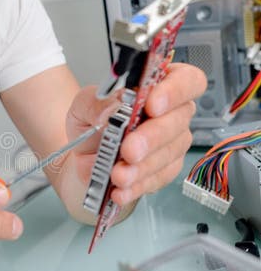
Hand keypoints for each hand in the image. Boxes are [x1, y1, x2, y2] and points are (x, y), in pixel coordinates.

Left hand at [66, 62, 206, 204]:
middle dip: (152, 137)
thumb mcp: (84, 104)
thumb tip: (111, 110)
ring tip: (118, 174)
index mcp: (159, 85)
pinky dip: (137, 186)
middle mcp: (172, 112)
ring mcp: (173, 142)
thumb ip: (95, 102)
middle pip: (178, 120)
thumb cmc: (93, 121)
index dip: (175, 91)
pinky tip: (121, 190)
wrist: (84, 153)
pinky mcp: (166, 169)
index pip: (186, 80)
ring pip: (169, 154)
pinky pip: (158, 179)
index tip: (152, 104)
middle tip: (129, 149)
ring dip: (142, 167)